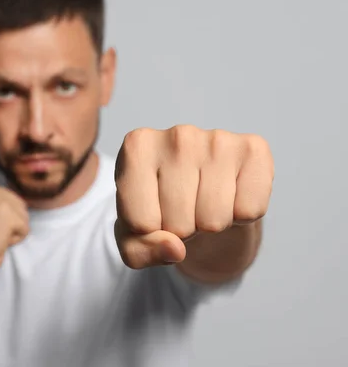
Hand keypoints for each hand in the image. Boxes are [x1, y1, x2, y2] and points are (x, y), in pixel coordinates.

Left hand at [114, 125, 273, 268]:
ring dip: (210, 225)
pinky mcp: (253, 149)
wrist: (198, 195)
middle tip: (182, 210)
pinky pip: (249, 210)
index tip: (151, 214)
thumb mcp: (132, 236)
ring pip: (214, 221)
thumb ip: (139, 251)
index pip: (141, 224)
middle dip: (181, 231)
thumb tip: (175, 249)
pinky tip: (229, 195)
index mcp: (136, 147)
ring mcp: (216, 139)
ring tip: (202, 203)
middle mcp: (176, 135)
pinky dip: (241, 216)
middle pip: (179, 224)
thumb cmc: (158, 210)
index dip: (148, 235)